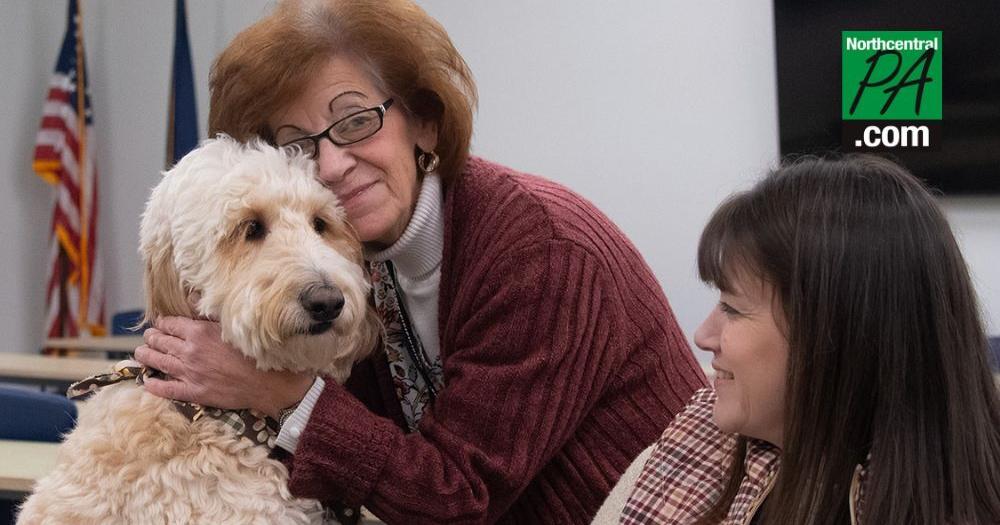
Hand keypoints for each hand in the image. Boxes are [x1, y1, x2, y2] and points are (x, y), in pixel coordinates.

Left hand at [133, 316, 314, 417]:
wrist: (268, 382)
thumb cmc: (254, 351)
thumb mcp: (232, 325)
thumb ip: (210, 312)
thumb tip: (192, 298)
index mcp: (198, 332)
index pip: (170, 324)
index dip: (162, 322)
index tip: (159, 323)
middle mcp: (189, 351)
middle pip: (161, 342)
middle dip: (152, 338)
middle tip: (148, 337)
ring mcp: (189, 373)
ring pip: (158, 362)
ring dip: (146, 356)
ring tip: (140, 353)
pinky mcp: (194, 392)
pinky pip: (167, 389)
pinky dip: (154, 385)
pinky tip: (148, 382)